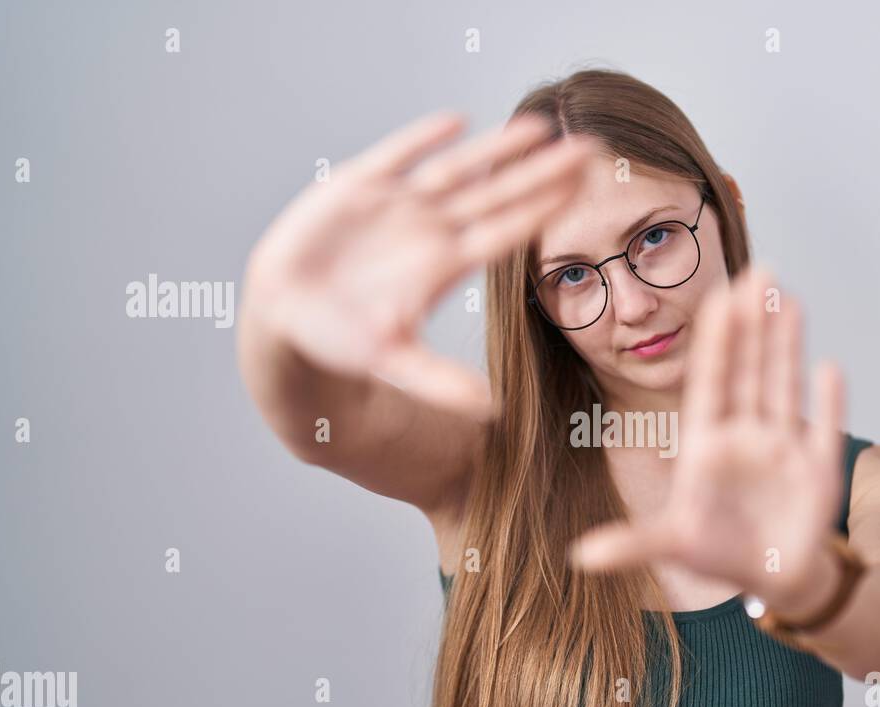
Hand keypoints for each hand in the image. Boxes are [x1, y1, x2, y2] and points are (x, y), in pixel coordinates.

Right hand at [239, 111, 594, 418]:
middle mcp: (430, 230)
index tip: (586, 188)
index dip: (544, 209)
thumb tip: (491, 411)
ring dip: (497, 147)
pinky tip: (455, 121)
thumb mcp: (392, 361)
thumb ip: (439, 380)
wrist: (285, 317)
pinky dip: (421, 139)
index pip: (507, 230)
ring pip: (458, 167)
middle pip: (498, 192)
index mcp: (444, 265)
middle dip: (543, 170)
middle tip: (593, 149)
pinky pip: (396, 156)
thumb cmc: (341, 342)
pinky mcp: (356, 186)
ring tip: (542, 125)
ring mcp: (397, 205)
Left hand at [569, 266, 849, 612]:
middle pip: (749, 370)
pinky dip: (829, 405)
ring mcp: (783, 449)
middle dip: (753, 323)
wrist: (773, 578)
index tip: (719, 295)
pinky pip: (824, 431)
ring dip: (788, 344)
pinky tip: (829, 369)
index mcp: (707, 445)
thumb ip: (632, 545)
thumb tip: (579, 557)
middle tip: (758, 270)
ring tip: (789, 298)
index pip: (711, 381)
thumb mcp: (673, 545)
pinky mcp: (818, 471)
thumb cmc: (719, 553)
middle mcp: (745, 436)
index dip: (716, 340)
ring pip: (784, 386)